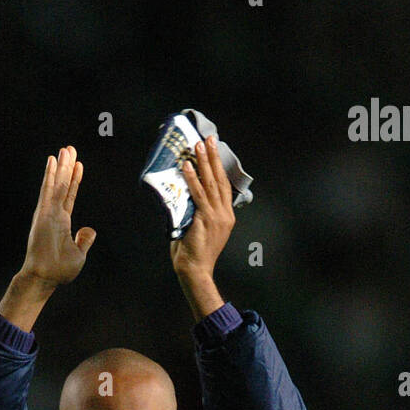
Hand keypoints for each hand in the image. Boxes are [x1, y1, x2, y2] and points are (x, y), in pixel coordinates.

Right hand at [21, 146, 96, 286]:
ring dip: (61, 166)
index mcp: (62, 222)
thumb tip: (90, 230)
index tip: (78, 165)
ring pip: (56, 183)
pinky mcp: (43, 213)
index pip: (69, 196)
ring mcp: (48, 212)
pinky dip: (50, 174)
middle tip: (70, 149)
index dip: (74, 180)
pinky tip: (52, 161)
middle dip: (67, 167)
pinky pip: (48, 189)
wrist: (46, 277)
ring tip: (65, 149)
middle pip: (62, 185)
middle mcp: (54, 214)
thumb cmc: (59, 270)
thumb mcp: (79, 254)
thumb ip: (84, 240)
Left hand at [170, 135, 234, 317]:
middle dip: (213, 157)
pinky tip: (188, 167)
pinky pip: (198, 195)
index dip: (219, 166)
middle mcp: (225, 214)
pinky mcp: (205, 219)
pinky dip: (192, 179)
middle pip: (219, 179)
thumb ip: (195, 212)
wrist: (195, 271)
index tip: (215, 149)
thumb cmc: (193, 254)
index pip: (224, 186)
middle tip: (208, 139)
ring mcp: (216, 216)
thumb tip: (183, 196)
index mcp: (226, 216)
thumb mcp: (199, 229)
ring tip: (198, 146)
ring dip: (203, 162)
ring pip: (210, 183)